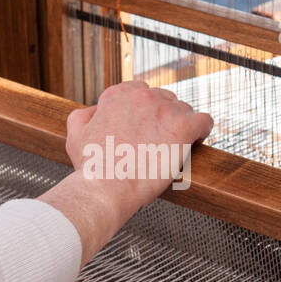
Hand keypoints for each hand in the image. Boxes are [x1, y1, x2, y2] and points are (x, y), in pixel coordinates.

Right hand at [41, 82, 212, 263]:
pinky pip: (205, 120)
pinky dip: (203, 131)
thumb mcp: (75, 135)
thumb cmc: (92, 169)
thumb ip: (85, 115)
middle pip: (164, 100)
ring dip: (180, 126)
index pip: (140, 92)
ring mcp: (165, 109)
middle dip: (163, 119)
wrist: (106, 189)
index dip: (144, 113)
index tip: (145, 129)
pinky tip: (196, 142)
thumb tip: (96, 111)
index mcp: (118, 95)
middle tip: (159, 142)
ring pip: (184, 110)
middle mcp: (142, 96)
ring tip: (175, 148)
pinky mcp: (184, 126)